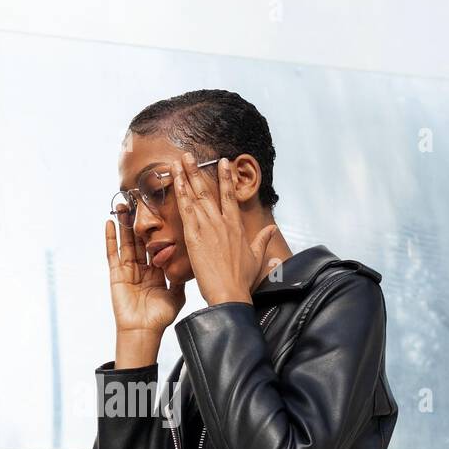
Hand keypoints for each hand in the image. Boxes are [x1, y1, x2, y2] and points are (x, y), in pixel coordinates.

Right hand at [104, 207, 185, 334]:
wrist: (145, 331)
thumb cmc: (160, 317)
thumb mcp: (176, 295)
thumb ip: (181, 278)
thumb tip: (192, 263)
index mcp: (156, 271)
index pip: (156, 244)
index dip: (156, 229)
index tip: (159, 212)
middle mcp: (141, 268)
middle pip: (139, 239)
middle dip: (138, 221)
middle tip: (139, 200)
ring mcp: (127, 270)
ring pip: (125, 241)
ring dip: (123, 223)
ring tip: (122, 204)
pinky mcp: (116, 274)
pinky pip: (112, 253)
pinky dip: (110, 238)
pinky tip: (108, 222)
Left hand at [172, 153, 279, 305]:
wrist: (230, 293)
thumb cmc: (242, 280)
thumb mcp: (256, 257)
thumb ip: (263, 239)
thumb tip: (272, 229)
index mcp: (236, 226)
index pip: (230, 195)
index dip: (225, 177)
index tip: (222, 162)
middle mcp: (222, 222)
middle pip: (209, 190)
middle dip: (198, 171)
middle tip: (190, 155)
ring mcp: (208, 227)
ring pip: (196, 196)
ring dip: (186, 176)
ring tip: (180, 161)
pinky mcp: (194, 236)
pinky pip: (185, 210)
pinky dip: (180, 193)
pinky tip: (175, 180)